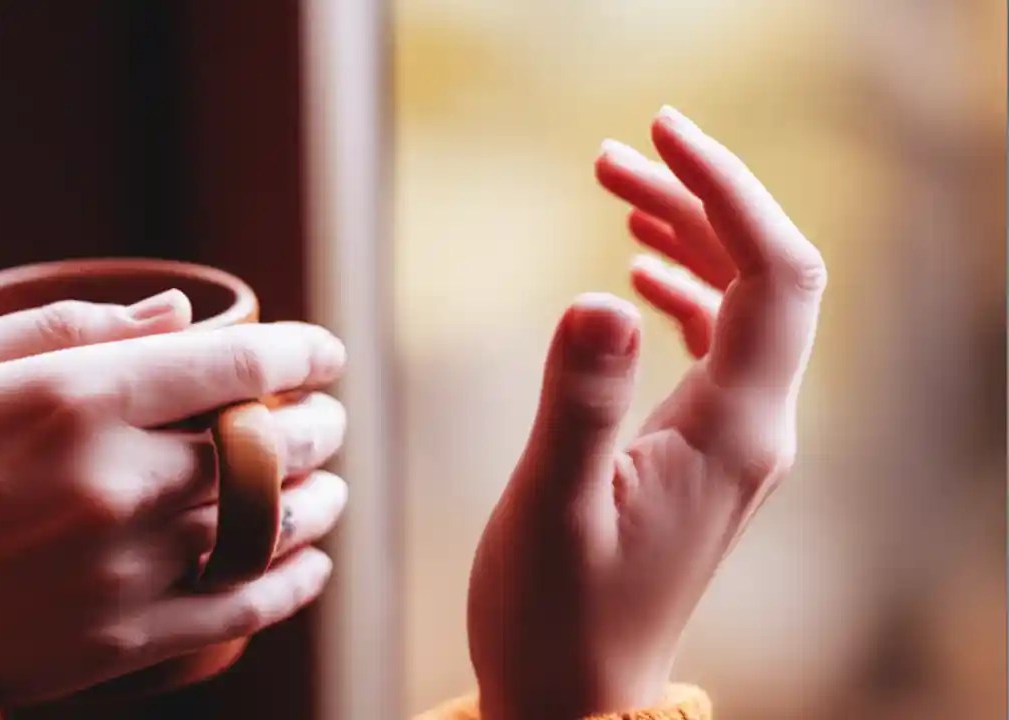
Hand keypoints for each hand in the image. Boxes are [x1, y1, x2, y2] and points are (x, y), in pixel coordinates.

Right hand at [0, 290, 349, 705]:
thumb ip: (73, 326)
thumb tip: (179, 314)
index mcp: (77, 398)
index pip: (234, 363)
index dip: (301, 352)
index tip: (327, 352)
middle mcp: (115, 480)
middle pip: (265, 444)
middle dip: (317, 426)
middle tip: (329, 420)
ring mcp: (126, 565)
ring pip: (267, 526)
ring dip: (319, 501)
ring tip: (333, 488)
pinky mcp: (124, 638)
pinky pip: (242, 610)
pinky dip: (293, 586)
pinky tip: (314, 566)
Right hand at [467, 107, 826, 718]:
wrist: (572, 702)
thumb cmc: (554, 618)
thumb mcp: (551, 507)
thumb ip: (580, 402)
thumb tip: (600, 298)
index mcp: (733, 433)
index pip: (774, 276)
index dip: (729, 190)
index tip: (662, 132)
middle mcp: (754, 432)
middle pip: (764, 279)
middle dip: (698, 201)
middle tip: (613, 155)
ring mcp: (736, 447)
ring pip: (740, 310)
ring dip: (686, 242)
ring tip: (614, 193)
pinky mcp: (706, 459)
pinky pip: (717, 351)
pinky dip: (685, 295)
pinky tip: (638, 277)